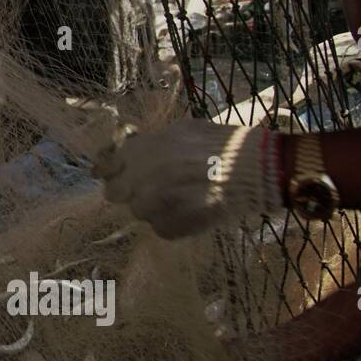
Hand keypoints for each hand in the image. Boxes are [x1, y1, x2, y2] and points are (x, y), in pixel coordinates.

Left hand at [93, 119, 277, 239]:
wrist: (255, 167)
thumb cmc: (221, 143)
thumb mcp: (182, 130)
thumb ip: (152, 143)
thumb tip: (131, 149)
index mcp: (141, 150)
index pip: (105, 166)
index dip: (106, 172)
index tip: (105, 175)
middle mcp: (141, 176)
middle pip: (115, 194)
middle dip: (129, 192)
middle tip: (151, 190)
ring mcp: (155, 203)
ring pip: (139, 213)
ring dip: (154, 209)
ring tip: (181, 200)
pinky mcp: (172, 225)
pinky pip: (160, 229)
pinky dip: (173, 224)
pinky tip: (192, 213)